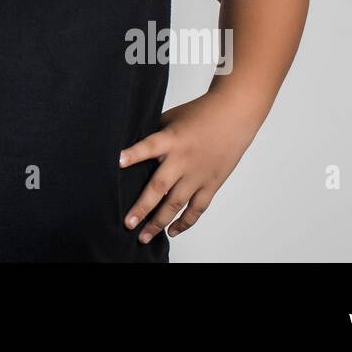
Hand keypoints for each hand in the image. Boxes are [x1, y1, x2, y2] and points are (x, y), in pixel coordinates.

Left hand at [117, 91, 257, 242]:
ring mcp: (198, 174)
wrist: (234, 115)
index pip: (149, 146)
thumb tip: (132, 151)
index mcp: (172, 139)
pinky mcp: (211, 183)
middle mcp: (184, 159)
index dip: (133, 154)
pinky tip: (171, 231)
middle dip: (142, 207)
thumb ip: (155, 136)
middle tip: (128, 224)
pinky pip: (197, 208)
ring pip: (177, 204)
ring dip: (159, 222)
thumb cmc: (200, 113)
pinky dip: (185, 222)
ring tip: (144, 237)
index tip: (117, 162)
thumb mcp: (171, 118)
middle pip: (160, 186)